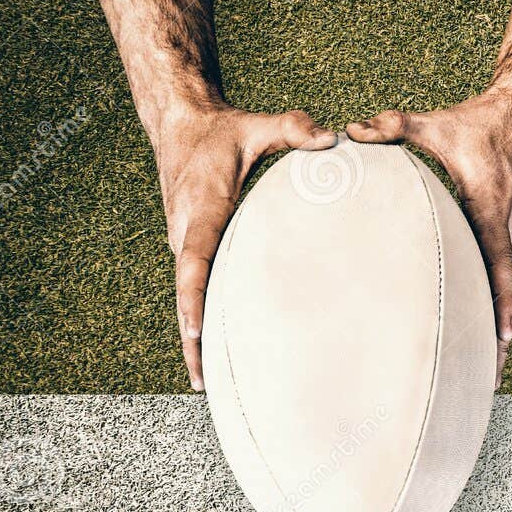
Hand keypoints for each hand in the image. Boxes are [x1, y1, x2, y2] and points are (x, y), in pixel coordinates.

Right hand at [153, 105, 335, 389]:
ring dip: (197, 335)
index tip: (196, 337)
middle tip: (208, 386)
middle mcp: (185, 232)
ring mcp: (183, 241)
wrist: (179, 124)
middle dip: (193, 340)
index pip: (193, 264)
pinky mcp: (190, 244)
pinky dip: (202, 316)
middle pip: (189, 294)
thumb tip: (332, 137)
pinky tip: (217, 347)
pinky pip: (197, 284)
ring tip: (212, 384)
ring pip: (191, 294)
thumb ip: (293, 128)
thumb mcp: (256, 125)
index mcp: (201, 211)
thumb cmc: (220, 131)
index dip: (194, 302)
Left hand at [346, 84, 511, 376]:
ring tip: (488, 372)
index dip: (501, 303)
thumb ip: (396, 127)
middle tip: (489, 380)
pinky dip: (498, 305)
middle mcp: (510, 226)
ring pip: (508, 289)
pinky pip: (504, 275)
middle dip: (502, 338)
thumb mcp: (439, 124)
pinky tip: (484, 331)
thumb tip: (354, 131)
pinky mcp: (510, 231)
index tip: (501, 338)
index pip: (501, 263)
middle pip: (508, 291)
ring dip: (500, 329)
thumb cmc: (483, 122)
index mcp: (493, 207)